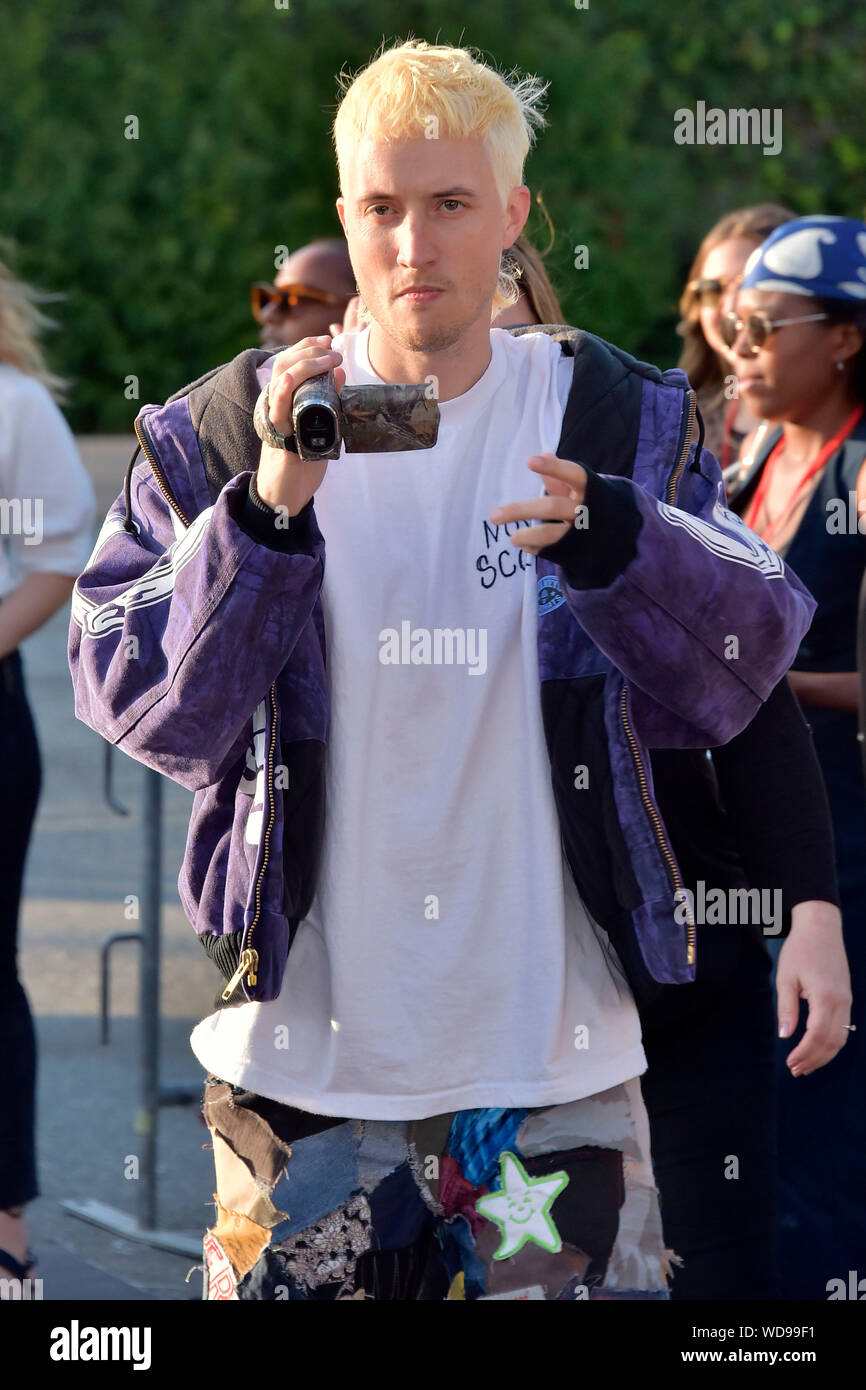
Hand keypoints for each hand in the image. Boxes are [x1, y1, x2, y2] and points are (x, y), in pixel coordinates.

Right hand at [256, 333, 344, 516]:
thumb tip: (339, 374)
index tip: (328, 340)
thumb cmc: (302, 462)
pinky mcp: (277, 436)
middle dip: (310, 350)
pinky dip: (281, 392)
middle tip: (334, 349)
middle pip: (285, 363)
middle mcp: (276, 403)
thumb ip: (328, 401)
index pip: (291, 361)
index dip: (308, 346)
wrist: (287, 494)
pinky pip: (275, 410)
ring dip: (305, 364)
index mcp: (285, 399)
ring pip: (282, 379)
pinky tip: (287, 378)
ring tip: (328, 358)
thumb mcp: (320, 426)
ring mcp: (275, 418)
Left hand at [489, 454, 587, 553]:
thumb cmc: (597, 505)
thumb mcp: (586, 489)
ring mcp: (581, 534)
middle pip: (552, 507)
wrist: (623, 537)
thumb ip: (563, 477)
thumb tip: (545, 454)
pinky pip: (551, 550)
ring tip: (512, 537)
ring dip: (527, 536)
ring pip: (551, 534)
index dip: (553, 468)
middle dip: (521, 511)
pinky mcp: (576, 551)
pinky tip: (523, 544)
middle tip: (494, 516)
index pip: (573, 474)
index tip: (529, 461)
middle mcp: (586, 511)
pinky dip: (534, 548)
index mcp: (590, 489)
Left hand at [776, 900, 852, 1074]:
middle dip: (814, 1059)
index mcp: (825, 996)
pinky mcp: (846, 998)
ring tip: (805, 1066)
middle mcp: (841, 1001)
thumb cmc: (800, 950)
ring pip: (841, 1037)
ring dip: (824, 1055)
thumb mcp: (786, 978)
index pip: (818, 1035)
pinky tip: (818, 1050)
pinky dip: (832, 1043)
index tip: (790, 1062)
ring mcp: (847, 1000)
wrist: (821, 928)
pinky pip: (844, 1027)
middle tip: (795, 1070)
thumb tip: (785, 1035)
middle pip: (832, 1041)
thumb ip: (786, 1008)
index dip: (805, 1052)